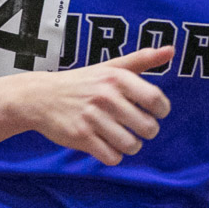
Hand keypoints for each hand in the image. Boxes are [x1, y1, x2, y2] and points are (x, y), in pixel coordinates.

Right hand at [16, 45, 172, 164]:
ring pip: (131, 145)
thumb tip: (171, 50)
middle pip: (148, 127)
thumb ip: (141, 60)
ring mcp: (91, 117)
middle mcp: (104, 96)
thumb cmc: (81, 83)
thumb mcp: (109, 67)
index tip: (152, 111)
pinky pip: (112, 157)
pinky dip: (113, 155)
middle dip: (146, 131)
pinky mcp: (80, 136)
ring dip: (130, 146)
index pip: (156, 100)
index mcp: (116, 78)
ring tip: (121, 138)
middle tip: (134, 126)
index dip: (160, 110)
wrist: (37, 97)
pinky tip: (105, 145)